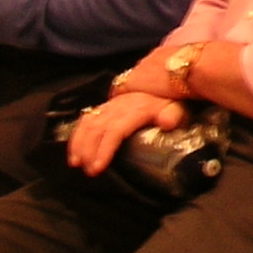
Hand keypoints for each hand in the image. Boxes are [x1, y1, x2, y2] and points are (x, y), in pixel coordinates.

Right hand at [65, 88, 182, 173]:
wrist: (166, 82)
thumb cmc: (171, 102)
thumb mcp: (178, 107)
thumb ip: (173, 115)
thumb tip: (168, 122)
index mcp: (136, 109)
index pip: (115, 130)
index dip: (104, 149)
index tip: (97, 167)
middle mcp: (119, 106)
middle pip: (97, 128)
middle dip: (88, 151)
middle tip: (87, 170)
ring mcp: (110, 106)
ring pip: (88, 122)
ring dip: (79, 143)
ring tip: (75, 162)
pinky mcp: (105, 107)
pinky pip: (86, 117)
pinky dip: (77, 133)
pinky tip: (74, 149)